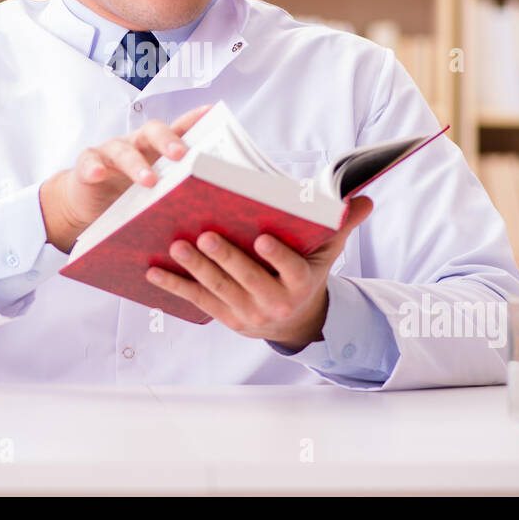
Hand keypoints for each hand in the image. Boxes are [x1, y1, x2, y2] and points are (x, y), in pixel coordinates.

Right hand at [40, 103, 215, 252]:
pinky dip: (94, 167)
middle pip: (152, 131)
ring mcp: (110, 153)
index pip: (178, 129)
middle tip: (180, 155)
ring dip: (136, 164)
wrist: (90, 209)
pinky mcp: (87, 166)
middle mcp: (135, 144)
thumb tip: (212, 207)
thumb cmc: (128, 198)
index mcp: (156, 150)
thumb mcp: (156, 194)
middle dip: (167, 140)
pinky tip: (99, 174)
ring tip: (149, 181)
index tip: (211, 112)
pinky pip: (90, 162)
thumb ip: (177, 191)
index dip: (193, 119)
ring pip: (123, 150)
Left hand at [146, 194, 373, 348]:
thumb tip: (364, 198)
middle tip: (205, 236)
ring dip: (196, 270)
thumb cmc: (307, 272)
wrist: (296, 320)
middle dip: (225, 259)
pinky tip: (154, 272)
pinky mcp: (226, 318)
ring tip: (177, 246)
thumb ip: (342, 223)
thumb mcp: (328, 251)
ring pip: (219, 290)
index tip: (262, 237)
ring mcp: (248, 314)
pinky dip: (176, 287)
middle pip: (247, 279)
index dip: (276, 256)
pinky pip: (198, 301)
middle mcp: (275, 302)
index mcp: (301, 283)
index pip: (290, 268)